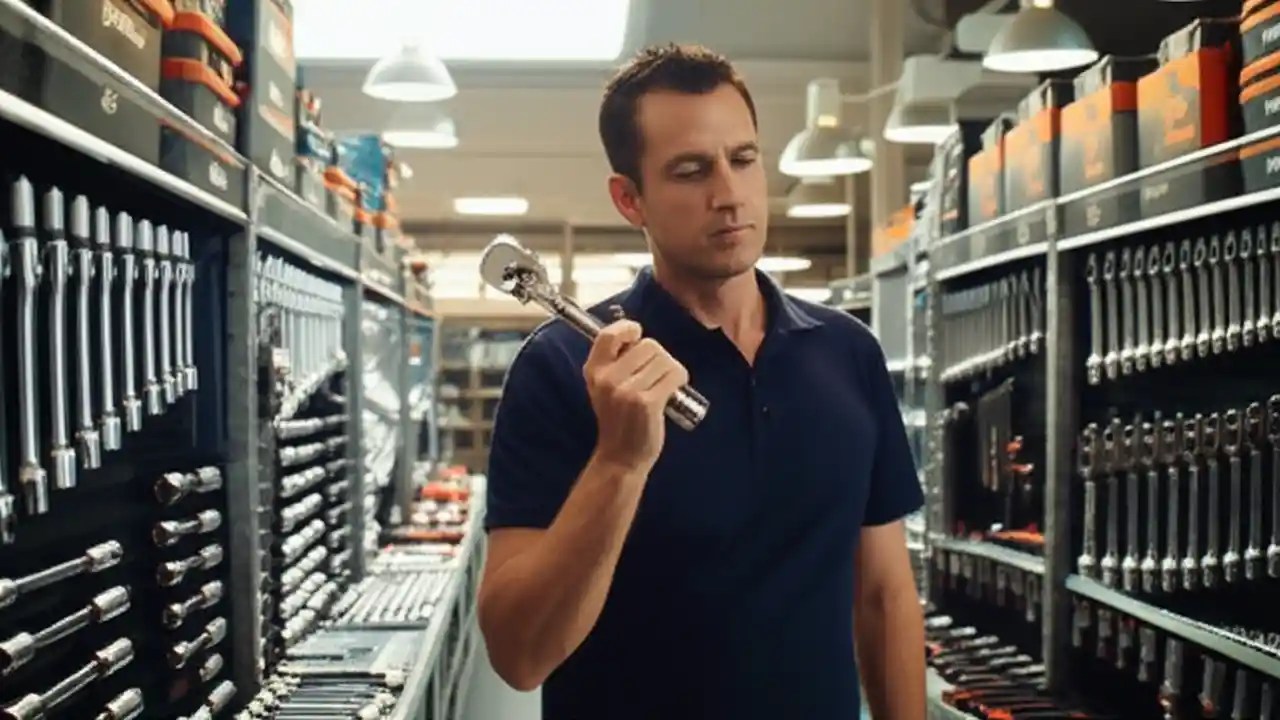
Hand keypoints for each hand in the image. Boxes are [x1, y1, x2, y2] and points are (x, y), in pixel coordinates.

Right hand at [583, 320, 689, 473]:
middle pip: (648, 345)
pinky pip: (674, 375)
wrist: (620, 458)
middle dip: (659, 357)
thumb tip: (638, 336)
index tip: (637, 337)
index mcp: (594, 371)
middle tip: (656, 376)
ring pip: (664, 359)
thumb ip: (615, 362)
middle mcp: (607, 379)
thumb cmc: (618, 420)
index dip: (628, 329)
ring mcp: (626, 391)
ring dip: (671, 370)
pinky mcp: (646, 403)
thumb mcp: (604, 388)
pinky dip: (680, 379)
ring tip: (664, 386)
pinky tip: (674, 392)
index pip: (609, 334)